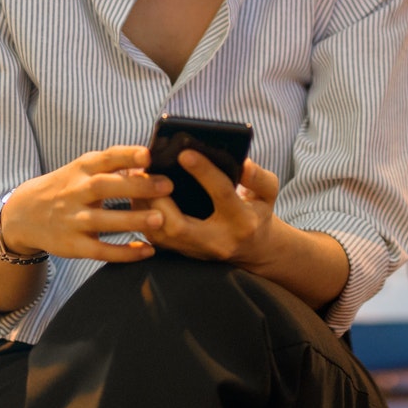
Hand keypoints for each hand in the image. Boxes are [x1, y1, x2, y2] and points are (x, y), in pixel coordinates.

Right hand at [0, 146, 171, 264]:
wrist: (24, 214)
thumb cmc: (66, 188)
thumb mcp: (82, 170)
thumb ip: (113, 165)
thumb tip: (151, 159)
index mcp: (81, 170)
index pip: (105, 158)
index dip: (126, 155)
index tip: (148, 155)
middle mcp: (75, 192)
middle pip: (104, 187)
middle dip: (136, 186)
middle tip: (166, 186)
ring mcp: (72, 220)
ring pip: (102, 220)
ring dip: (132, 220)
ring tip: (160, 219)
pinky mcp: (72, 246)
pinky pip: (100, 251)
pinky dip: (123, 252)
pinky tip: (146, 250)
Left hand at [144, 152, 280, 264]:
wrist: (253, 249)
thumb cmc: (258, 213)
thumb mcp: (268, 194)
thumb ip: (259, 177)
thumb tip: (243, 164)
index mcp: (242, 221)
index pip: (221, 193)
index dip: (203, 172)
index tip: (185, 153)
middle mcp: (218, 240)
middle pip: (179, 226)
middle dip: (159, 199)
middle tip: (148, 173)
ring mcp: (197, 251)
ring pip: (161, 235)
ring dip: (145, 207)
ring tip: (139, 180)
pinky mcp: (183, 254)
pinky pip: (156, 238)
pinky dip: (144, 215)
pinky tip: (140, 195)